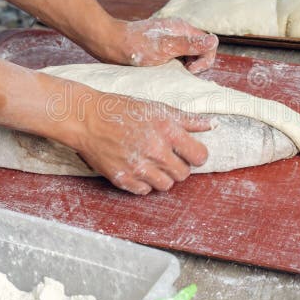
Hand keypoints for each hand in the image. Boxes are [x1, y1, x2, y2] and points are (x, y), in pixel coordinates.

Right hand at [71, 92, 210, 194]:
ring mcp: (138, 167)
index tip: (190, 152)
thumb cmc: (122, 109)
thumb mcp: (157, 108)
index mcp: (167, 130)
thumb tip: (212, 125)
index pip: (199, 156)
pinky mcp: (122, 178)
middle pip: (184, 174)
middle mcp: (155, 150)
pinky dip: (144, 183)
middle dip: (179, 166)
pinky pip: (144, 191)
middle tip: (168, 157)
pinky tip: (138, 169)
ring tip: (153, 163)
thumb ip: (187, 119)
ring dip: (163, 176)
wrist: (87, 118)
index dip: (197, 155)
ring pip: (166, 185)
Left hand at [98, 18, 217, 72]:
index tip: (189, 69)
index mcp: (183, 29)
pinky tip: (164, 72)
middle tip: (180, 72)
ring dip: (185, 67)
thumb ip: (190, 44)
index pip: (209, 43)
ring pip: (190, 57)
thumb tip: (214, 40)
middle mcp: (179, 34)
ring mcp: (171, 43)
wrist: (110, 46)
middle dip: (196, 64)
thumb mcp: (165, 47)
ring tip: (171, 72)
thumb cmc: (136, 46)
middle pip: (201, 51)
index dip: (205, 59)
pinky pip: (178, 60)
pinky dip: (176, 68)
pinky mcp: (162, 52)